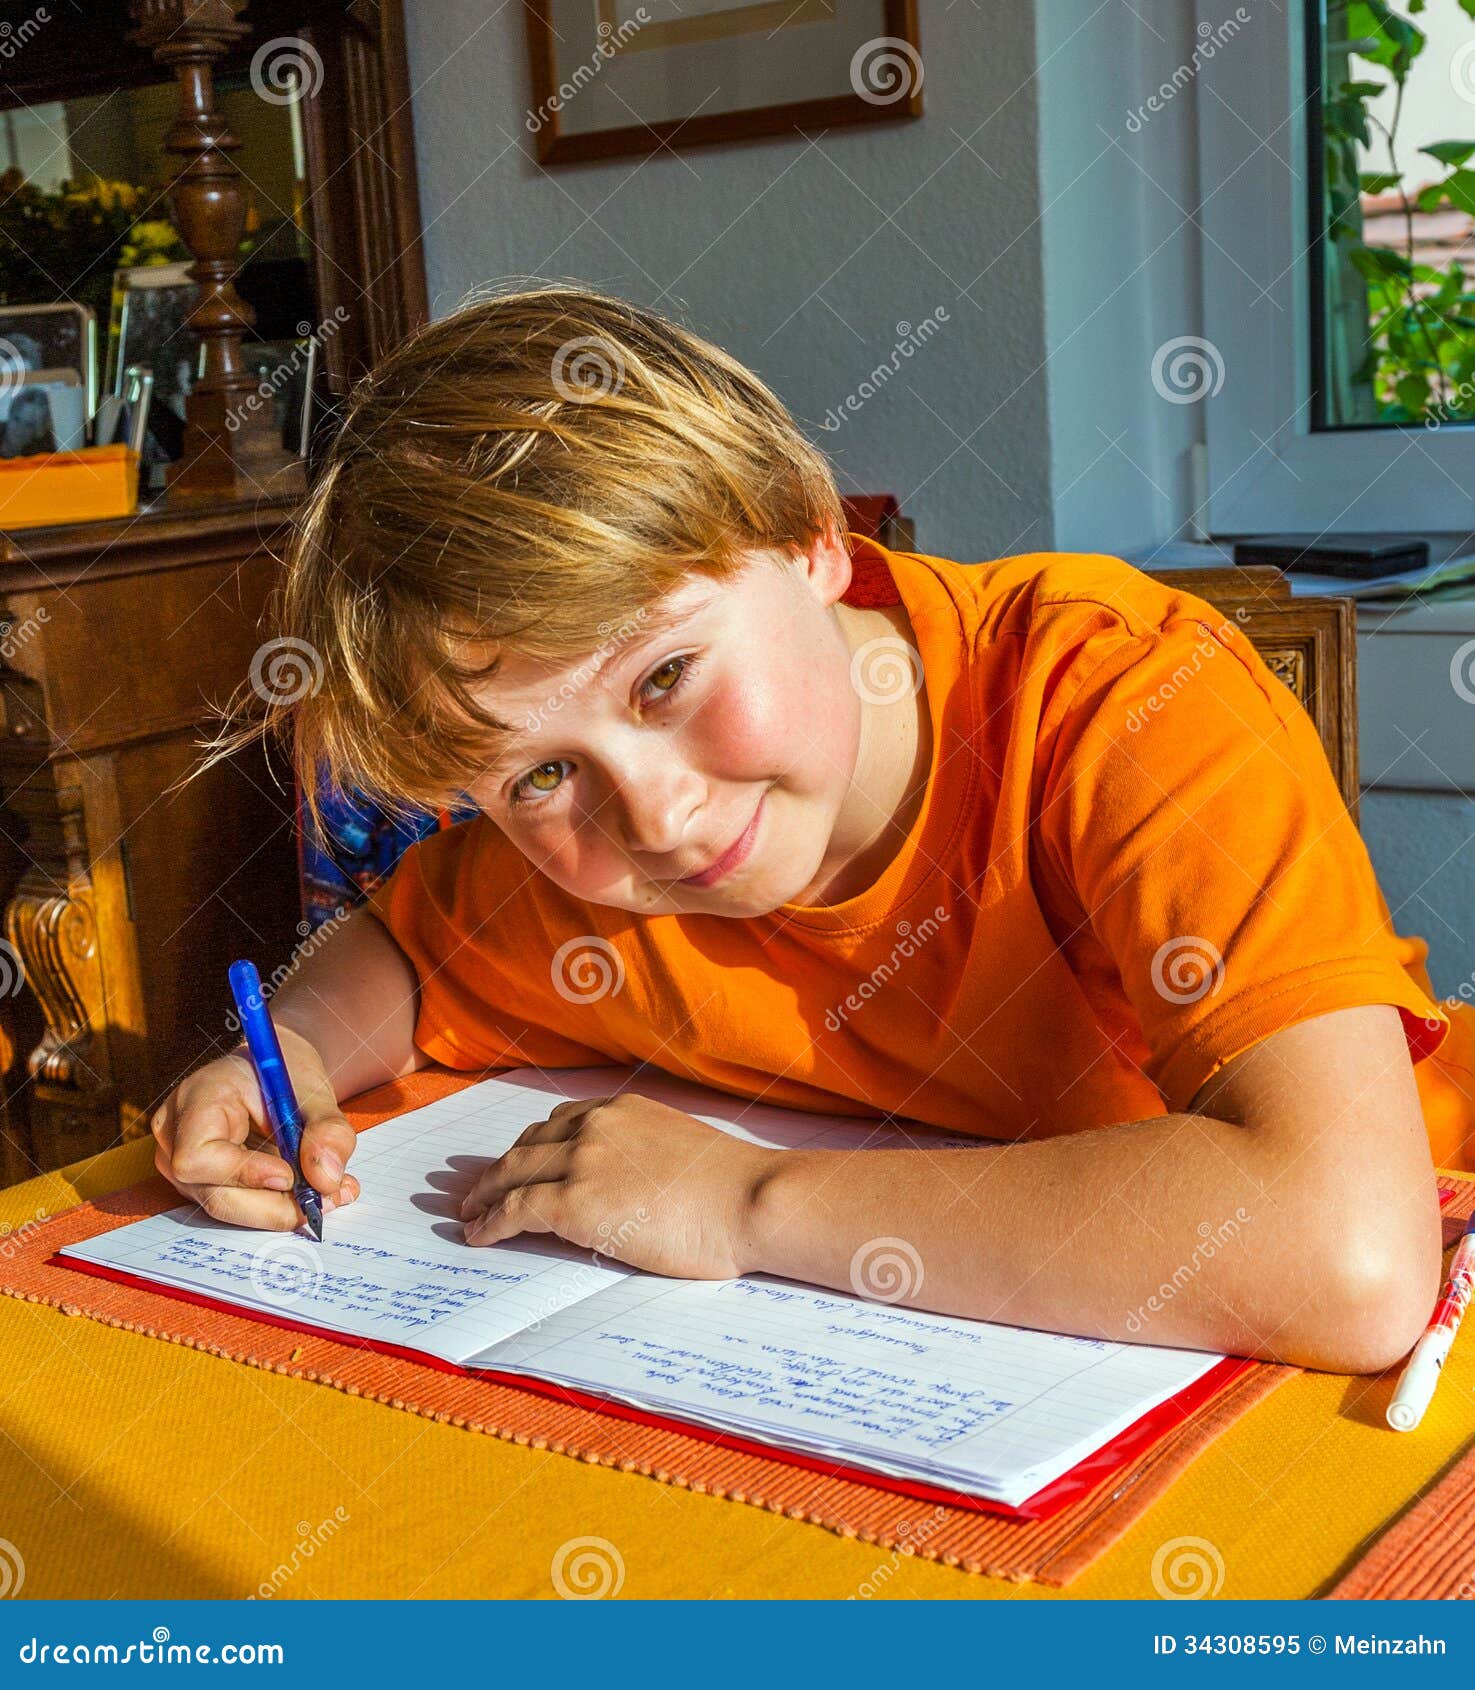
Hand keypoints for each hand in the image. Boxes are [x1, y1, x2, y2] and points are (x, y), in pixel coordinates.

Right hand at [151, 1025, 359, 1229]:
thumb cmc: (284, 1072)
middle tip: (328, 1198)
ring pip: (230, 1207)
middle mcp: (177, 1137)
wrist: (271, 1071)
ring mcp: (183, 1164)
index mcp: (196, 1099)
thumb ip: (326, 1130)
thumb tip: (327, 1181)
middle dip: (275, 1206)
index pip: (198, 1156)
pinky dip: (278, 1205)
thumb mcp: (313, 1089)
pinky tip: (313, 1192)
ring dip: (283, 1209)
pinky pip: (238, 1205)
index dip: (243, 1174)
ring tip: (332, 1193)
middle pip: (215, 1195)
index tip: (289, 1176)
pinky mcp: (202, 1182)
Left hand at [459, 1092, 772, 1278]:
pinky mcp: (576, 1203)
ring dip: (486, 1193)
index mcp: (623, 1109)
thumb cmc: (733, 1188)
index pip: (561, 1122)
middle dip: (499, 1167)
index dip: (533, 1144)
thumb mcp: (681, 1150)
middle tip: (478, 1188)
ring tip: (469, 1212)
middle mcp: (596, 1126)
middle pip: (529, 1145)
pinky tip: (479, 1235)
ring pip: (514, 1173)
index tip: (519, 1160)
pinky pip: (516, 1210)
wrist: (749, 1200)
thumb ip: (644, 1154)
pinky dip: (491, 1222)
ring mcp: (584, 1161)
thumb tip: (632, 1184)